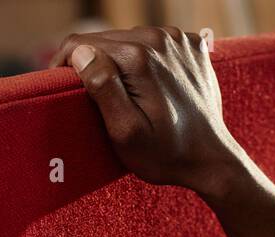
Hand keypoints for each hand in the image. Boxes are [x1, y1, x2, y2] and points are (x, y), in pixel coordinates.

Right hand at [50, 27, 247, 199]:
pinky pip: (155, 45)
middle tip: (95, 102)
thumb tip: (82, 54)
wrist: (211, 160)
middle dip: (93, 65)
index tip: (64, 91)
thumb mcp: (125, 132)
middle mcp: (160, 38)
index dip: (64, 66)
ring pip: (129, 39)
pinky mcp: (192, 46)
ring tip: (126, 98)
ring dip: (120, 64)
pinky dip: (147, 63)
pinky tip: (153, 89)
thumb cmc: (166, 154)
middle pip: (105, 40)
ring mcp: (179, 40)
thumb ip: (103, 88)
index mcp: (138, 56)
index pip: (81, 44)